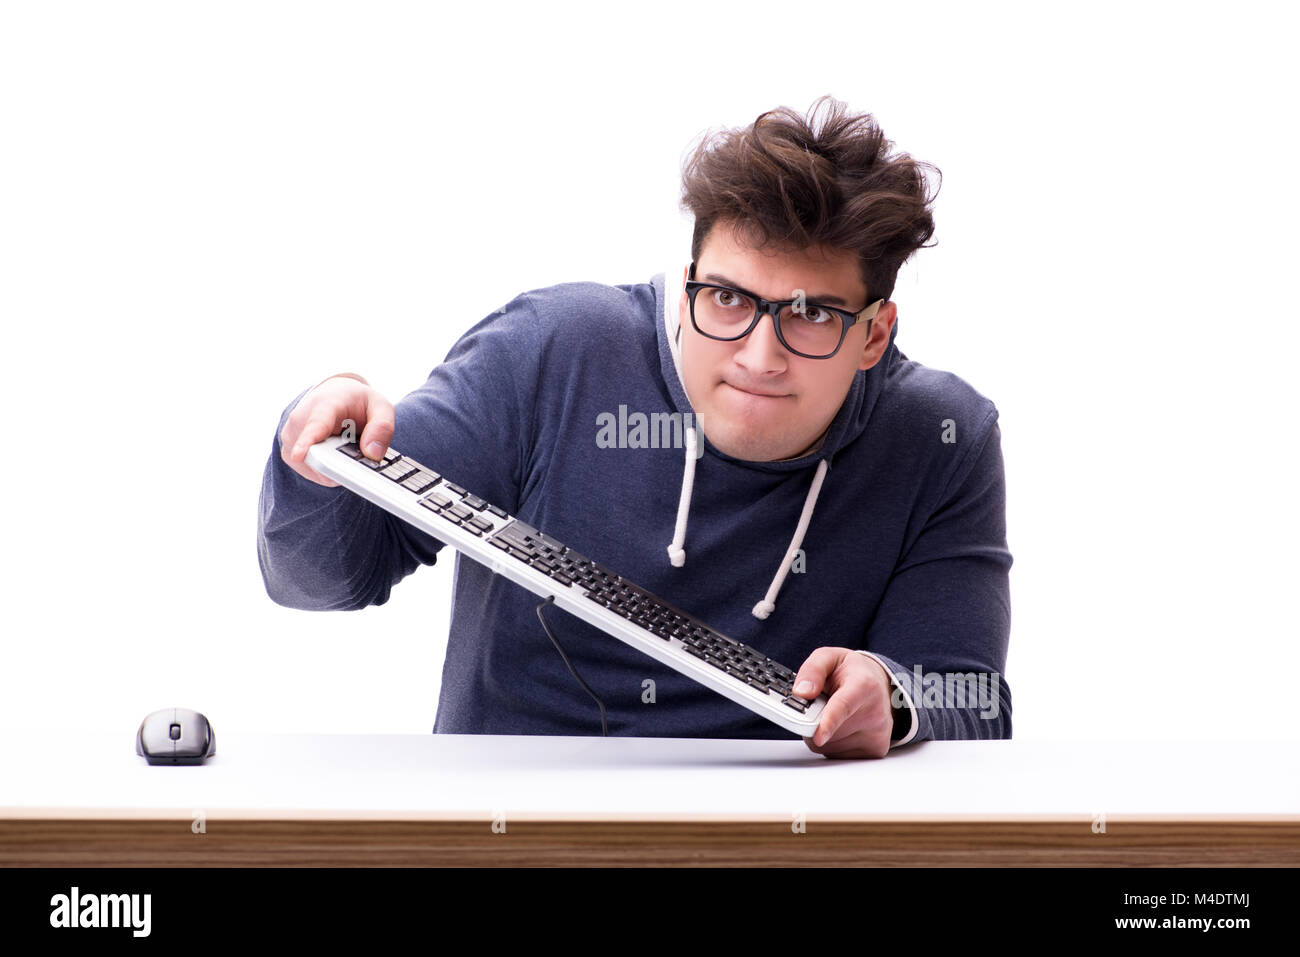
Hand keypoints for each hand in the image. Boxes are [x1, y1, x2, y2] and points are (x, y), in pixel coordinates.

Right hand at [279, 373, 394, 486]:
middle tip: (358, 452)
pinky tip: (337, 455)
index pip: (314, 426)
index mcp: (323, 405)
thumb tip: (372, 454)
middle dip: (341, 463)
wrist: (333, 396)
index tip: (299, 456)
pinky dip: (328, 470)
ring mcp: (291, 439)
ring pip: (315, 468)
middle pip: (316, 455)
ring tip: (346, 446)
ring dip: (336, 466)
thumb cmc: (355, 401)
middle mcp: (300, 421)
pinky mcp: (290, 454)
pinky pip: (312, 472)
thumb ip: (382, 427)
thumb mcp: (379, 405)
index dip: (306, 442)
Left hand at [794, 647, 894, 758]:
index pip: (844, 706)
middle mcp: (875, 711)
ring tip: (832, 714)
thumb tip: (801, 692)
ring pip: (831, 745)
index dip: (829, 722)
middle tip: (819, 705)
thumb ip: (813, 669)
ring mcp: (877, 733)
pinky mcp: (875, 749)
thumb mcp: (830, 657)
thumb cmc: (853, 672)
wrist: (881, 685)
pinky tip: (841, 727)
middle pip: (831, 730)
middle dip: (814, 721)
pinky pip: (838, 754)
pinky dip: (832, 743)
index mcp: (863, 685)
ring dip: (822, 734)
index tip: (818, 736)